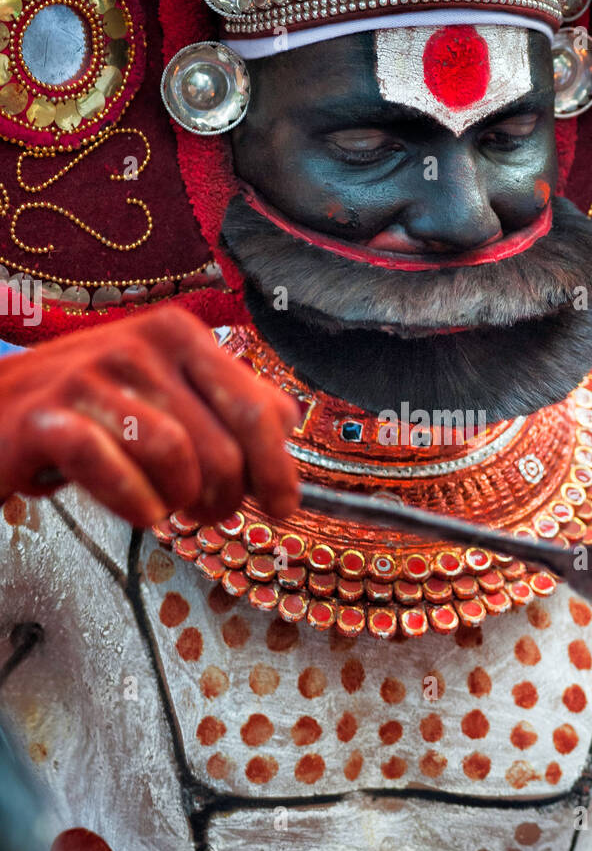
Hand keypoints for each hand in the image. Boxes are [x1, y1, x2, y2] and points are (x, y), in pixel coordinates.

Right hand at [0, 307, 298, 526]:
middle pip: (221, 445)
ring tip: (167, 509)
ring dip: (179, 500)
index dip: (277, 468)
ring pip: (174, 455)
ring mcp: (88, 376)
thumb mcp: (164, 389)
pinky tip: (138, 512)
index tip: (281, 506)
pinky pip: (112, 468)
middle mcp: (136, 344)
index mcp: (176, 334)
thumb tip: (289, 418)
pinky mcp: (44, 417)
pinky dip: (135, 503)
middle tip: (210, 516)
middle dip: (226, 497)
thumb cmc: (88, 409)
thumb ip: (227, 399)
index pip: (256, 409)